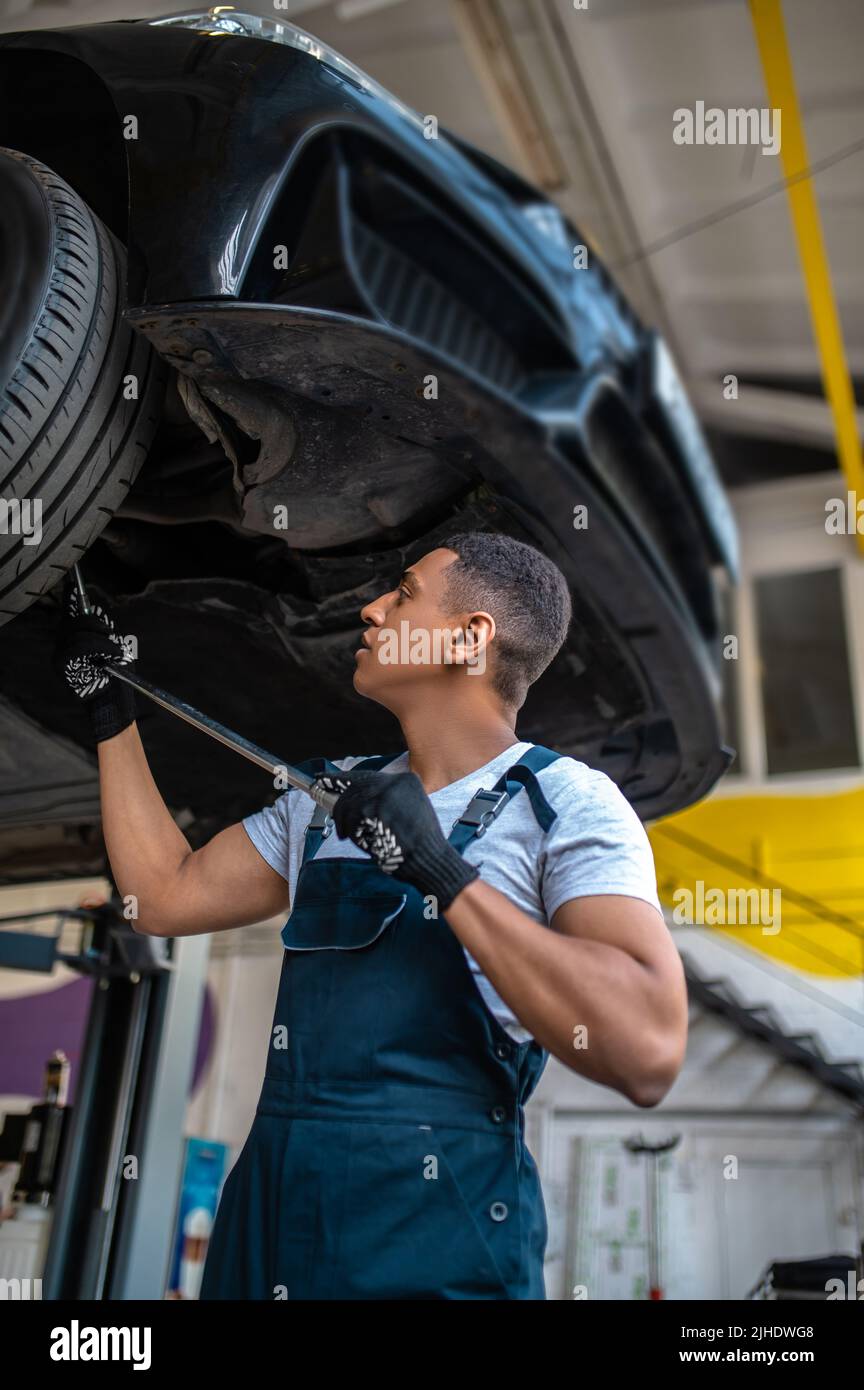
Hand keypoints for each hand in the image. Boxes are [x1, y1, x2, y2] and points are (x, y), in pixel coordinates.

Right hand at [53, 578, 136, 742]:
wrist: (114, 702)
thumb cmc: (116, 676)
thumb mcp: (113, 647)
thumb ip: (102, 630)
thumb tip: (93, 609)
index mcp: (74, 640)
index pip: (69, 613)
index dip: (70, 598)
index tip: (73, 583)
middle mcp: (63, 645)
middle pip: (73, 620)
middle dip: (95, 623)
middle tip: (111, 636)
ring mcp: (61, 655)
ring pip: (78, 632)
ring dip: (102, 639)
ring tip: (115, 651)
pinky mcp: (63, 665)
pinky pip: (81, 646)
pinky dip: (100, 647)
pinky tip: (112, 654)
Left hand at [314, 768, 478, 911]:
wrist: (431, 860)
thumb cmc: (418, 844)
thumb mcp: (408, 812)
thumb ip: (386, 802)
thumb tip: (354, 800)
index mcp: (407, 780)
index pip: (367, 776)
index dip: (341, 779)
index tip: (323, 780)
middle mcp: (396, 781)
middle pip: (354, 787)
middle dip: (341, 806)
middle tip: (337, 821)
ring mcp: (385, 793)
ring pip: (349, 803)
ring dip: (346, 824)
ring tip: (354, 837)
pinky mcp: (375, 808)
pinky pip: (351, 819)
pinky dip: (352, 833)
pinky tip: (363, 843)